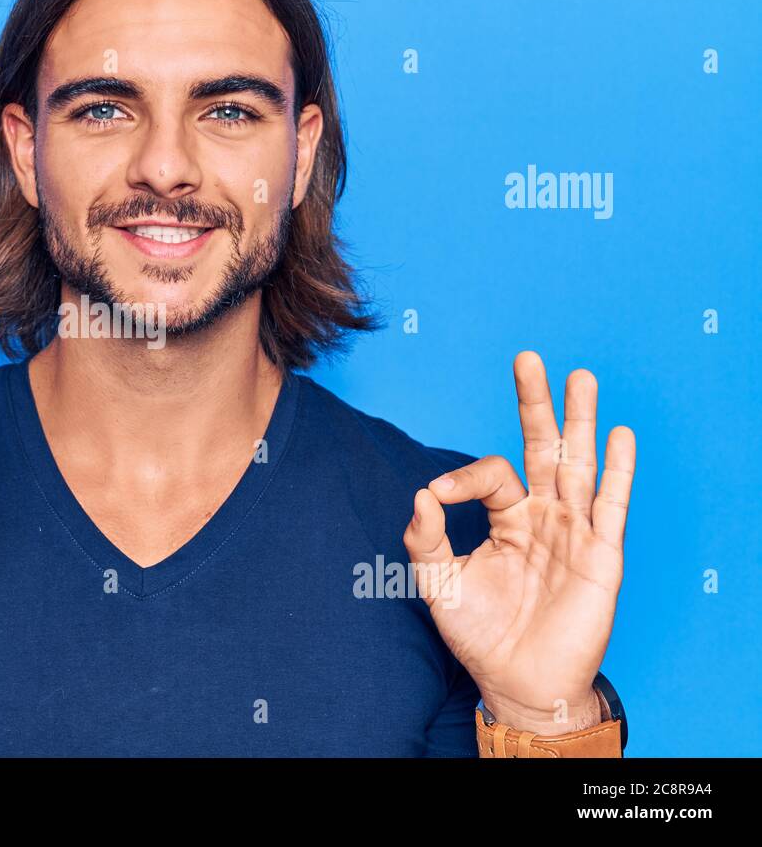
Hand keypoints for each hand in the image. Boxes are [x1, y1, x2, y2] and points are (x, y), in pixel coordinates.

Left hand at [402, 351, 634, 735]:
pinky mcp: (601, 556)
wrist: (516, 681)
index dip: (462, 477)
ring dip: (581, 422)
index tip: (438, 495)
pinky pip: (610, 507)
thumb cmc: (480, 632)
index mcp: (507, 518)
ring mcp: (575, 532)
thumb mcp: (438, 582)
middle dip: (537, 404)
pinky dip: (617, 471)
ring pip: (578, 466)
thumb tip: (421, 493)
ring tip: (582, 377)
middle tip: (528, 357)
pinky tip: (619, 436)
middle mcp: (543, 516)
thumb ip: (426, 538)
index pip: (492, 474)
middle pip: (543, 448)